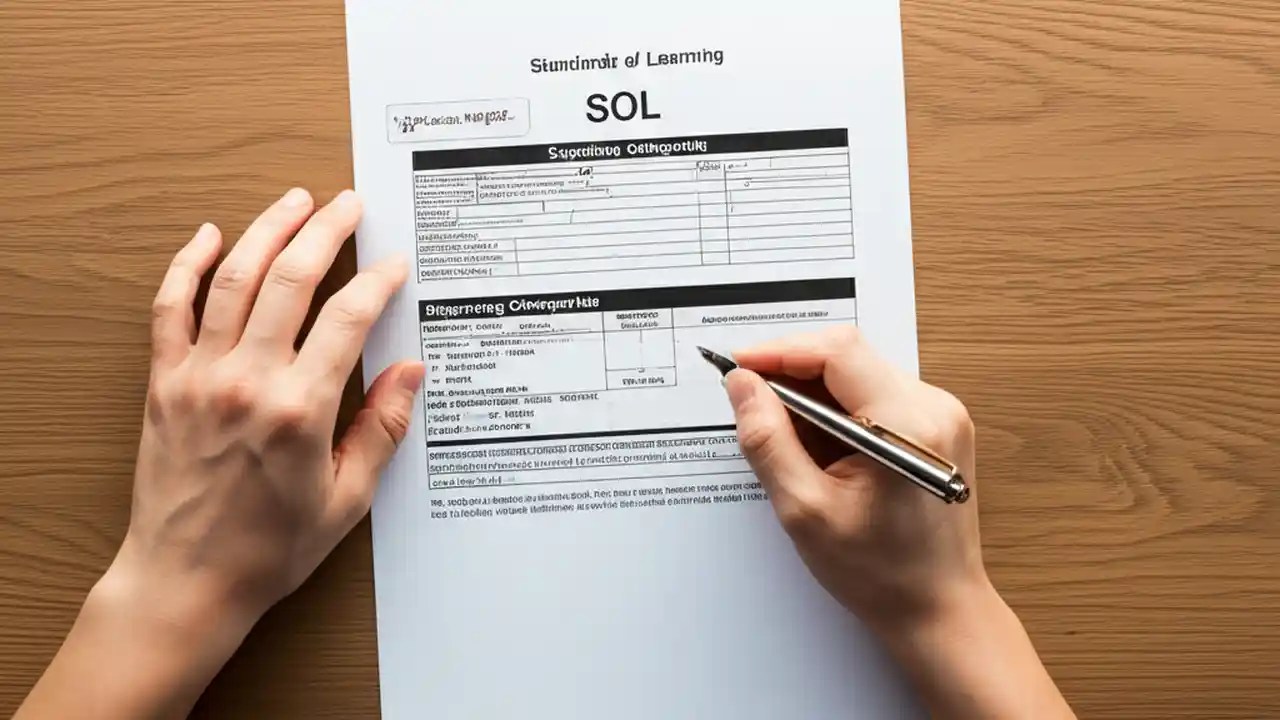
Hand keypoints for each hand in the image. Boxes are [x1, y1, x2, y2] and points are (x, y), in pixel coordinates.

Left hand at [16, 188, 421, 719]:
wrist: (186, 581)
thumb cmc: (268, 549)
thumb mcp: (347, 499)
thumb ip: (381, 428)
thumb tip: (410, 371)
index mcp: (300, 410)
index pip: (348, 318)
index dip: (377, 281)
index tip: (394, 264)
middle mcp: (248, 381)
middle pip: (291, 279)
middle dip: (326, 232)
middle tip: (349, 205)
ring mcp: (200, 377)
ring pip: (233, 279)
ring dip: (266, 231)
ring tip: (293, 201)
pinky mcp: (164, 384)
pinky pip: (169, 308)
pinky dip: (186, 265)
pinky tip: (207, 237)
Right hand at [725, 326, 1074, 719]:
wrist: (939, 609)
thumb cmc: (883, 574)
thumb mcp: (806, 510)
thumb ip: (768, 440)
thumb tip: (743, 387)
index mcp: (908, 426)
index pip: (837, 353)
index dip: (781, 351)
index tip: (741, 366)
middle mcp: (934, 408)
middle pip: (848, 355)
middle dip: (792, 370)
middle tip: (751, 399)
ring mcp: (941, 414)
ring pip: (859, 371)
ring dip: (813, 390)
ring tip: (786, 433)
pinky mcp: (936, 424)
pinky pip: (875, 391)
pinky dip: (837, 406)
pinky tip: (819, 444)